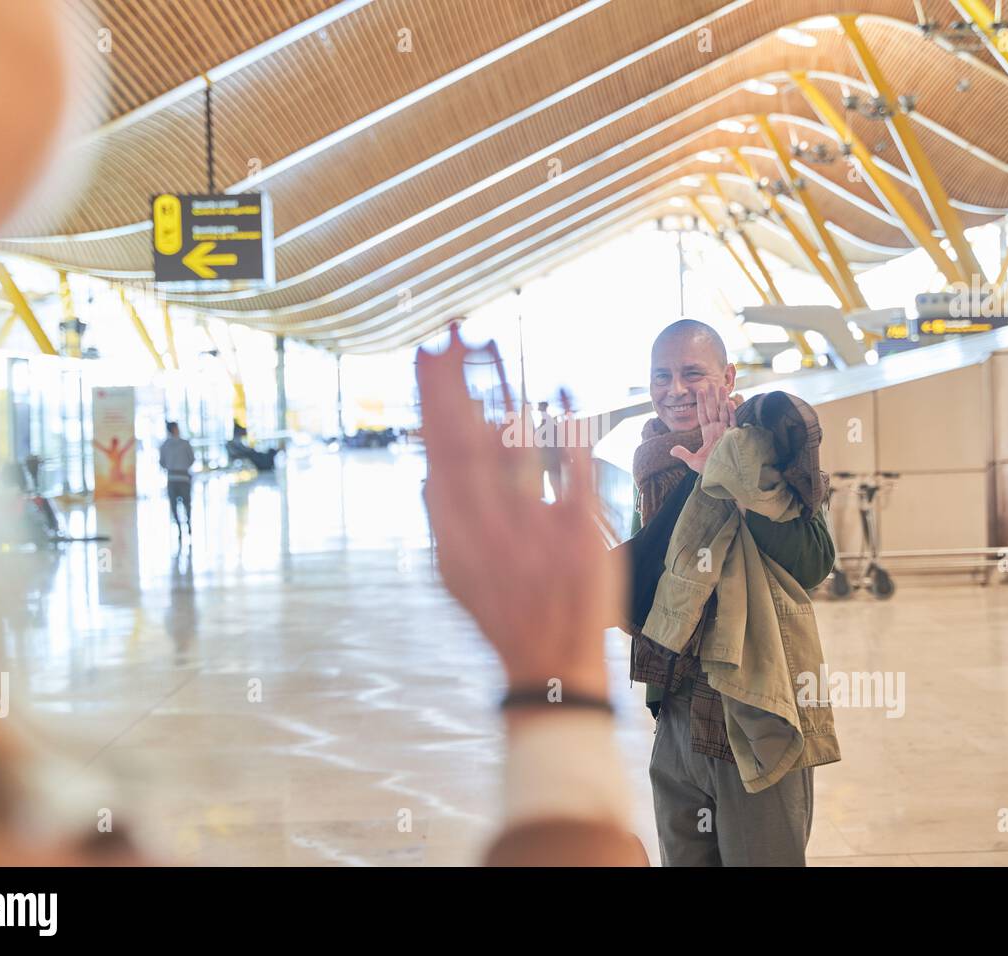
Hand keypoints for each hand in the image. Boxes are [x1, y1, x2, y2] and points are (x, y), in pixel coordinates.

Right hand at [417, 326, 622, 706]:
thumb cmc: (500, 615)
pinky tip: (561, 387)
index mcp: (454, 535)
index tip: (427, 355)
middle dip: (458, 381)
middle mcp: (489, 528)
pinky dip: (566, 428)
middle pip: (468, 439)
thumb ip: (439, 521)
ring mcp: (534, 531)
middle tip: (453, 329)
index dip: (432, 401)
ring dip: (504, 388)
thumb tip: (427, 467)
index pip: (438, 453)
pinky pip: (572, 471)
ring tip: (492, 341)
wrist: (552, 665)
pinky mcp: (580, 535)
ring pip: (515, 446)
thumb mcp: (453, 575)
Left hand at [670, 384, 735, 473]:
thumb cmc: (710, 470)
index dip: (701, 402)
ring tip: (721, 387)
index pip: (703, 414)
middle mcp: (718, 430)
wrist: (722, 479)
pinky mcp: (734, 437)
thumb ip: (683, 453)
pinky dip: (732, 413)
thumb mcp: (692, 461)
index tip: (699, 390)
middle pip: (713, 410)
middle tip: (711, 382)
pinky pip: (733, 423)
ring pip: (724, 413)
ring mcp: (726, 432)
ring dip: (722, 401)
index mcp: (708, 433)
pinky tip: (730, 403)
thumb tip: (671, 450)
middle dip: (712, 397)